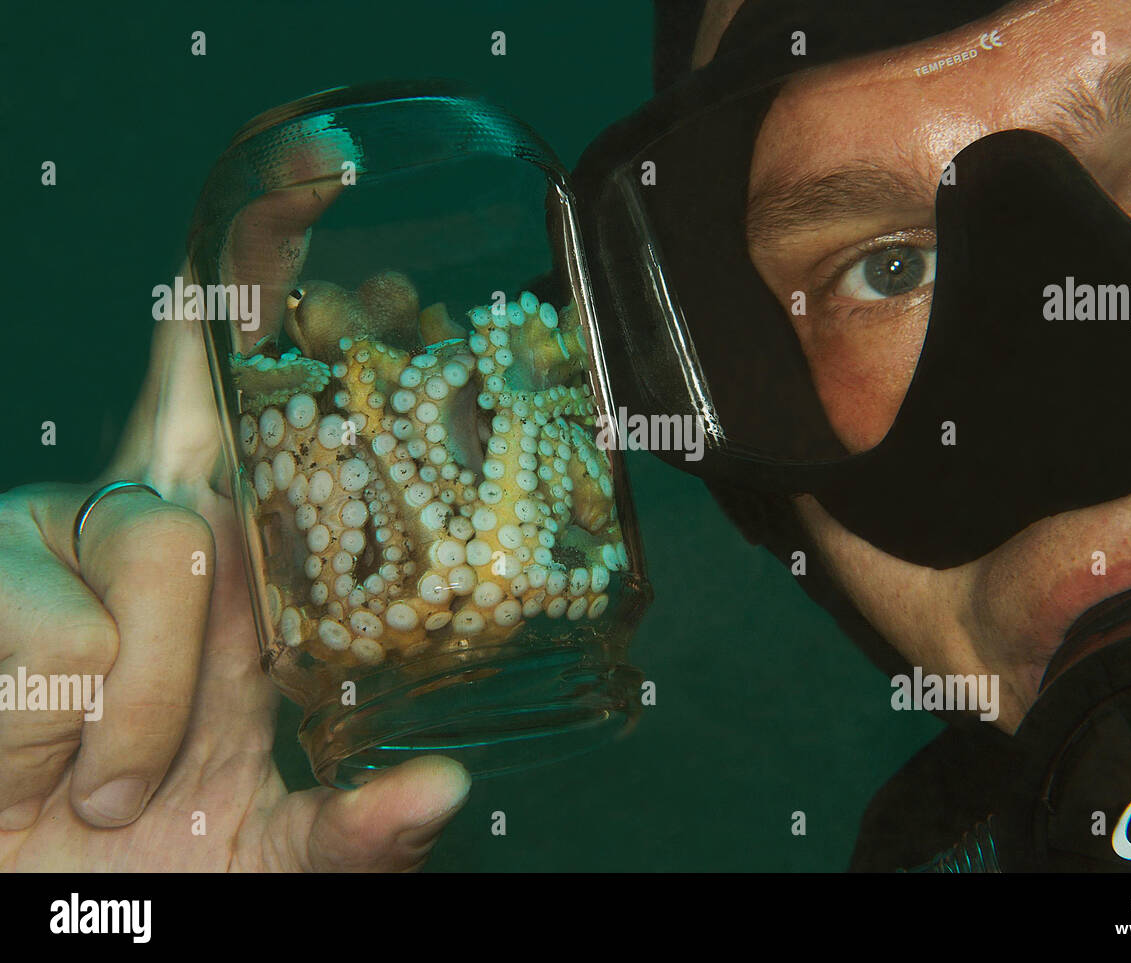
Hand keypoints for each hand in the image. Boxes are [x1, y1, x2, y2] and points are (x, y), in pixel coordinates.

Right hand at [0, 180, 469, 869]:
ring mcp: (51, 541)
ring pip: (154, 542)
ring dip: (152, 706)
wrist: (34, 913)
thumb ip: (364, 826)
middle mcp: (147, 518)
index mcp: (237, 558)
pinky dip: (75, 723)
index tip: (320, 173)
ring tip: (118, 791)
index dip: (270, 270)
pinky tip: (48, 769)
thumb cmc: (161, 866)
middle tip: (204, 718)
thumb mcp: (285, 848)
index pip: (252, 384)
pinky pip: (54, 623)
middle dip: (210, 581)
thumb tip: (450, 785)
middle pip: (199, 435)